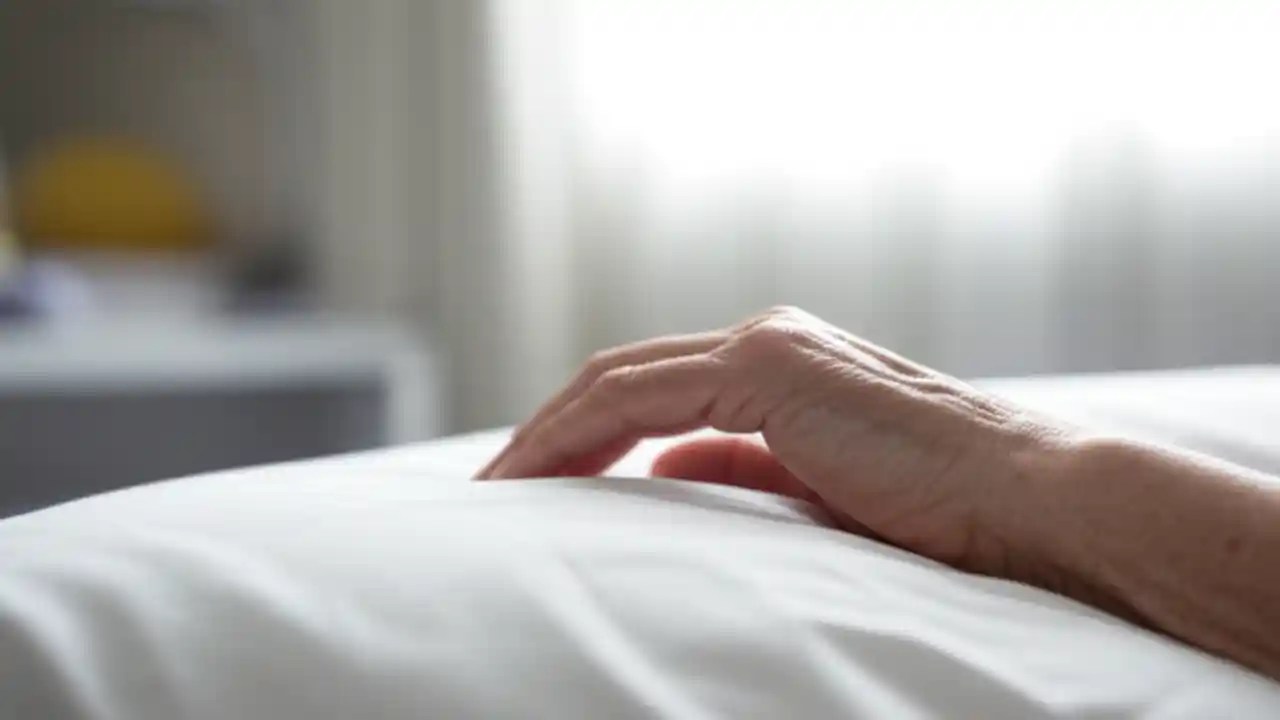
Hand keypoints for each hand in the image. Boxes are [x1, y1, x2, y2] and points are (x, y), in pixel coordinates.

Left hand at [477, 307, 1075, 575]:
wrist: (1023, 499)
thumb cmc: (937, 510)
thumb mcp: (818, 488)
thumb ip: (741, 467)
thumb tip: (666, 472)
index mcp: (779, 366)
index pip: (650, 390)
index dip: (582, 435)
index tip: (534, 487)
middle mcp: (764, 340)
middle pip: (619, 377)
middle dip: (549, 433)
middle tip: (493, 490)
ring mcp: (764, 346)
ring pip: (616, 381)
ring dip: (548, 433)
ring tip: (497, 490)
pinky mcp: (768, 367)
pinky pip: (638, 400)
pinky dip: (577, 435)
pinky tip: (538, 478)